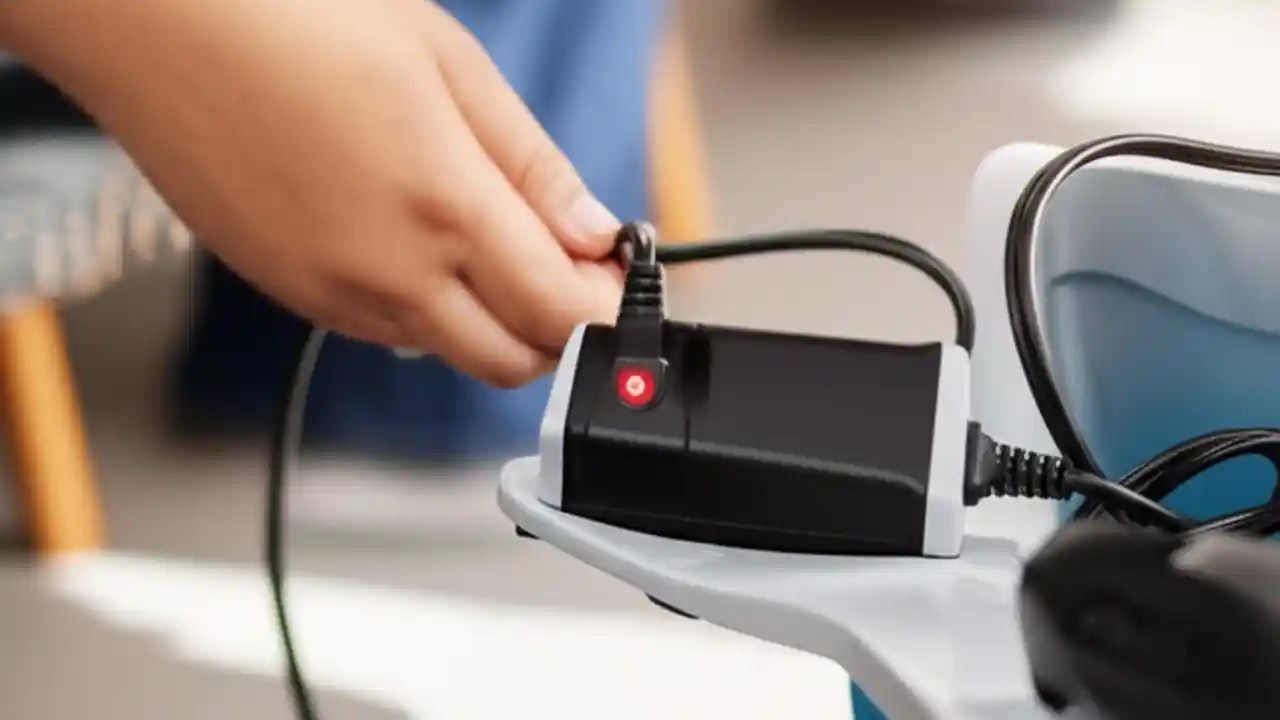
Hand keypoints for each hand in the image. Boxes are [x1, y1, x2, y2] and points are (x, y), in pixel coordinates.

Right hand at [0, 0, 623, 386]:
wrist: (157, 24)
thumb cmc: (300, 19)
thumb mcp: (450, 67)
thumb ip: (532, 166)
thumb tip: (594, 231)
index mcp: (447, 210)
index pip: (563, 315)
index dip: (605, 309)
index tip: (618, 278)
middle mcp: (392, 276)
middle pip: (514, 361)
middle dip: (558, 328)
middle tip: (568, 266)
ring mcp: (334, 296)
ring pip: (451, 351)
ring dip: (493, 320)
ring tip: (488, 239)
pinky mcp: (290, 294)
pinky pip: (387, 332)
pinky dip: (428, 310)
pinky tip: (415, 241)